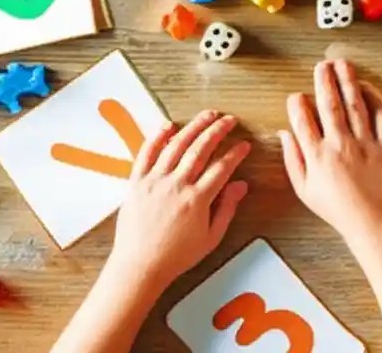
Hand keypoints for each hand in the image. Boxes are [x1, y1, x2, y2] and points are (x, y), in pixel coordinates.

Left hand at [107, 111, 250, 294]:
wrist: (139, 265)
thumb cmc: (176, 256)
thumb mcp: (211, 238)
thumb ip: (227, 208)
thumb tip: (241, 186)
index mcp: (197, 200)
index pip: (222, 167)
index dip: (236, 153)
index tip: (244, 145)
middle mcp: (176, 185)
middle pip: (201, 149)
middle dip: (218, 130)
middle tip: (230, 120)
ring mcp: (154, 181)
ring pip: (176, 145)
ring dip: (194, 127)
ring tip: (207, 115)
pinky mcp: (136, 182)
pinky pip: (146, 153)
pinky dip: (157, 137)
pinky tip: (168, 125)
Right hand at [280, 59, 381, 245]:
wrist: (374, 223)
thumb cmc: (339, 210)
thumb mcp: (305, 190)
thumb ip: (293, 159)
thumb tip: (285, 134)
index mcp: (318, 157)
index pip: (302, 120)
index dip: (297, 103)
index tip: (296, 96)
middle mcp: (341, 146)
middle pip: (329, 104)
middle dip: (323, 80)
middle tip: (321, 65)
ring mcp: (366, 144)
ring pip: (355, 103)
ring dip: (347, 80)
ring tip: (342, 65)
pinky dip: (375, 97)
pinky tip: (367, 87)